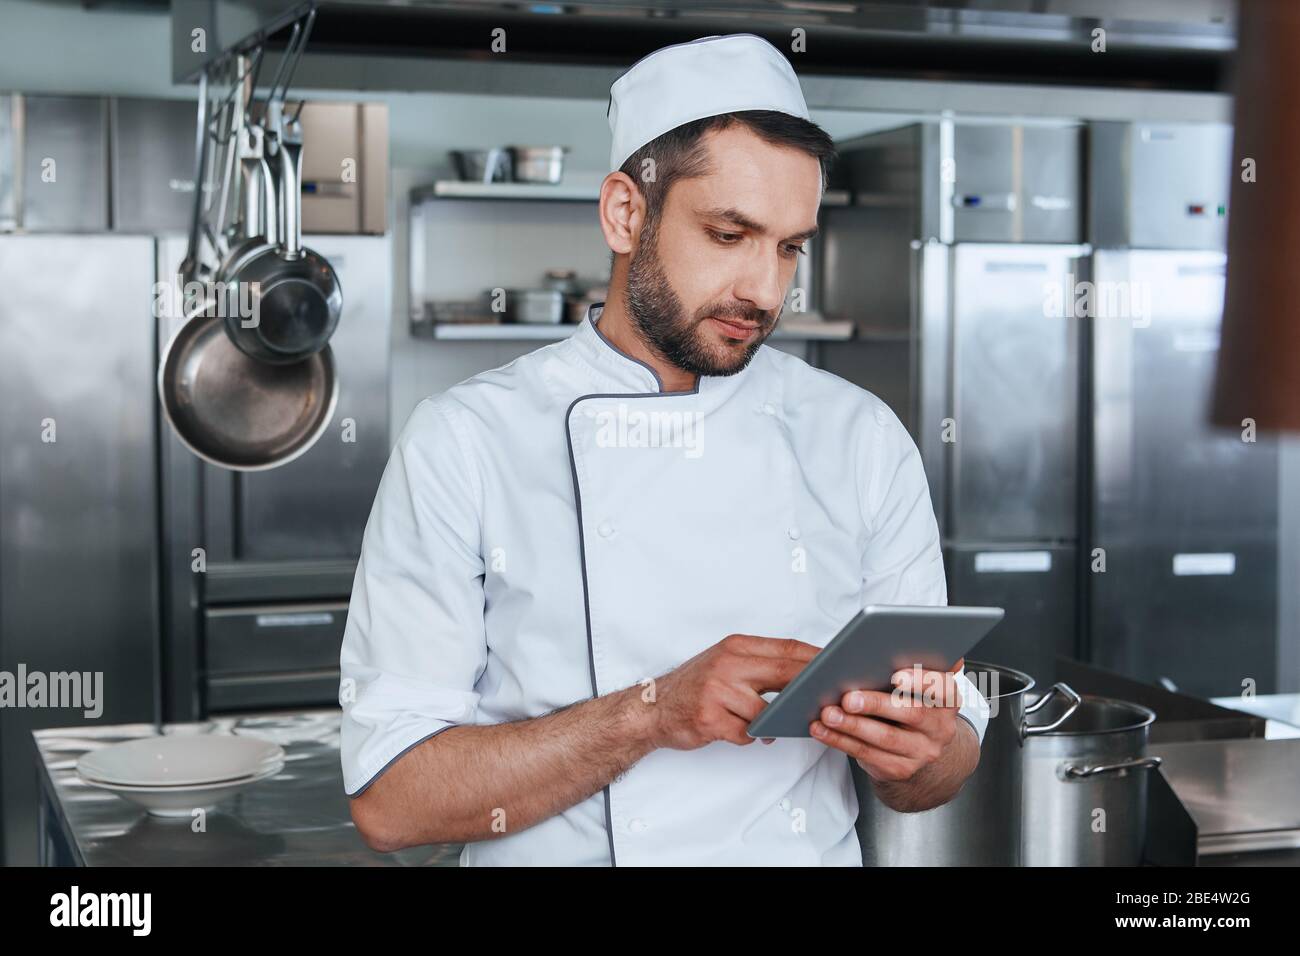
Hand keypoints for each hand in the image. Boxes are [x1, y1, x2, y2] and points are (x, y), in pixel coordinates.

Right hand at [642, 634, 818, 750]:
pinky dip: (751, 736)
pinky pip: (746, 733)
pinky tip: (743, 731)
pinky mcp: (710, 719)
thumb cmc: (694, 686)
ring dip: (774, 722)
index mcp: (735, 646)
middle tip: (827, 698)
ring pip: (766, 710)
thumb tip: (806, 672)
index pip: (786, 648)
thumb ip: (760, 664)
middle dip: (809, 687)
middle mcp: (727, 664)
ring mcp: (717, 691)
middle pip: (784, 673)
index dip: (816, 658)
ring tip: (771, 724)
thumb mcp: (726, 663)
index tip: (839, 665)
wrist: (652, 708)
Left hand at [810, 658, 965, 782]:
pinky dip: (840, 740)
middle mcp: (940, 727)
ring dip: (852, 725)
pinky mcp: (900, 769)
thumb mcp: (921, 684)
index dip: (920, 681)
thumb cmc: (912, 702)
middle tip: (848, 697)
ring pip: (885, 738)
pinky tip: (822, 729)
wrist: (920, 748)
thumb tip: (897, 640)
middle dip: (876, 704)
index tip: (896, 675)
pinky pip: (867, 754)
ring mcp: (922, 751)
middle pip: (910, 714)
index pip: (942, 687)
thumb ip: (915, 665)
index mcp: (948, 698)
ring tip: (828, 713)